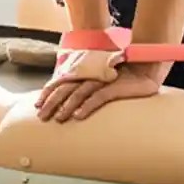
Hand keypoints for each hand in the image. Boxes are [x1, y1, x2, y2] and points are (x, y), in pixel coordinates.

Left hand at [34, 63, 160, 121]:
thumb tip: (70, 97)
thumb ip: (85, 82)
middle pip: (65, 88)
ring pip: (78, 93)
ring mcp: (100, 79)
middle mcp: (89, 73)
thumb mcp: (99, 75)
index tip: (38, 103)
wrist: (145, 65)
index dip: (48, 91)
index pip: (61, 81)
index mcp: (83, 70)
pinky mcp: (114, 86)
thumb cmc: (122, 72)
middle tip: (42, 116)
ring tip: (59, 118)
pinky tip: (78, 115)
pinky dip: (87, 106)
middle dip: (52, 102)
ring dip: (67, 106)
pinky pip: (97, 97)